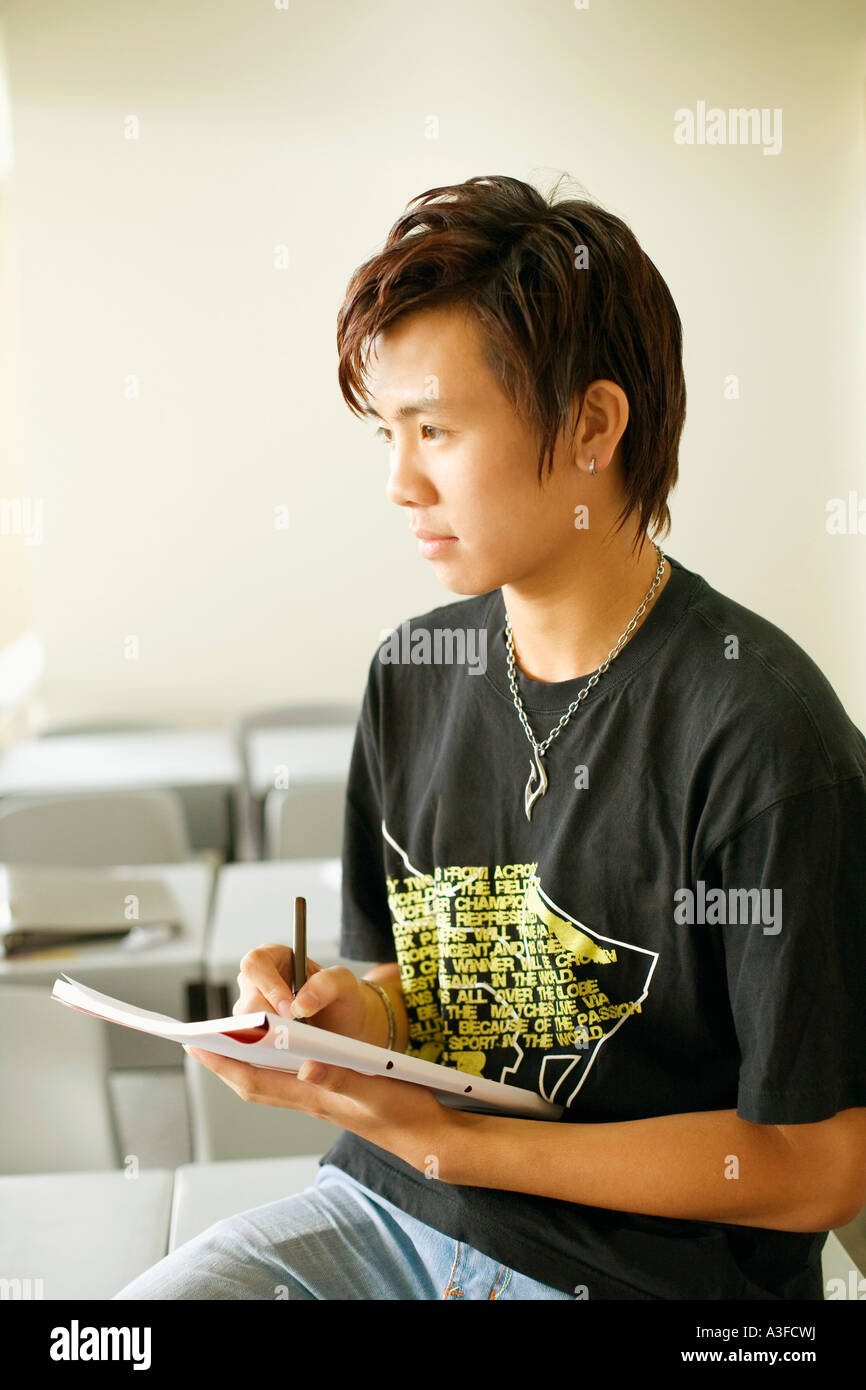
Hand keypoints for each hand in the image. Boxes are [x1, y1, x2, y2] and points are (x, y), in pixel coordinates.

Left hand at [182, 1041, 454, 1173]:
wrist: (426, 1136)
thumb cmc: (404, 1112)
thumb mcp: (375, 1090)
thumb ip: (343, 1077)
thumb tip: (306, 1065)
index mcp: (313, 1097)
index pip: (255, 1081)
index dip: (224, 1064)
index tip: (197, 1045)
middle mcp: (309, 1098)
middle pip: (253, 1082)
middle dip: (223, 1062)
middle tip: (196, 1040)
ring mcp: (319, 1098)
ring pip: (268, 1080)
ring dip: (243, 1062)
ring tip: (225, 1040)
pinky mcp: (332, 1094)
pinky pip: (288, 1078)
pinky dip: (272, 1063)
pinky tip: (273, 1050)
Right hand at [231, 941, 378, 1043]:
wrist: (346, 1027)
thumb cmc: (341, 998)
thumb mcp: (344, 983)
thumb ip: (327, 984)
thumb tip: (301, 1004)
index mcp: (272, 959)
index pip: (255, 964)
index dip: (268, 987)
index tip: (291, 1010)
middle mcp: (256, 984)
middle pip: (246, 1002)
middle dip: (268, 1021)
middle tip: (293, 1035)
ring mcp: (251, 1012)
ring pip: (245, 1029)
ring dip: (269, 1040)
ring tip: (295, 1046)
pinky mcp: (254, 1038)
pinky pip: (251, 1048)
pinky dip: (269, 1054)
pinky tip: (289, 1056)